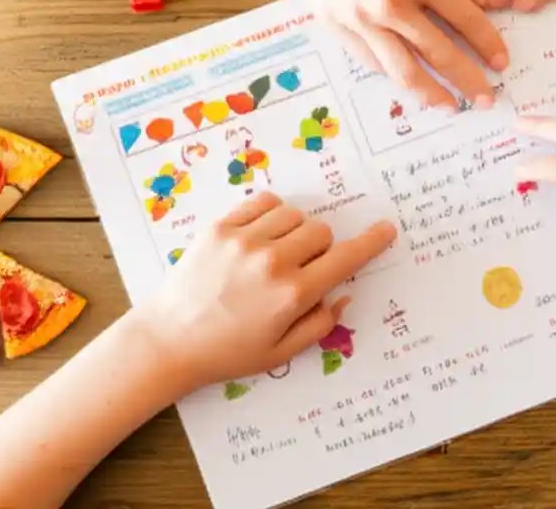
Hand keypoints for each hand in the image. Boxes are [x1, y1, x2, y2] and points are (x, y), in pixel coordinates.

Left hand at [136, 193, 394, 388]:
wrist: (169, 340)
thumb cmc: (227, 352)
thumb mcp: (280, 352)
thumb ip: (319, 324)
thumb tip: (342, 295)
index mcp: (293, 295)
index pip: (345, 259)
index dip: (370, 242)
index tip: (385, 229)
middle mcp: (273, 262)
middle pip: (321, 232)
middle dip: (320, 248)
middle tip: (301, 269)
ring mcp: (245, 241)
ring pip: (294, 215)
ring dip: (295, 231)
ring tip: (276, 254)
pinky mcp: (220, 228)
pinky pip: (262, 203)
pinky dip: (271, 214)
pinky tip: (261, 235)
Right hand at [273, 0, 507, 109]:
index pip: (466, 20)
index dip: (488, 44)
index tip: (501, 62)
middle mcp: (390, 3)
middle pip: (440, 54)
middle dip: (468, 80)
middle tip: (486, 99)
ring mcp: (360, 19)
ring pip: (403, 70)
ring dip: (430, 93)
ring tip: (449, 105)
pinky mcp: (335, 24)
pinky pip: (370, 61)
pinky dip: (393, 74)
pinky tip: (409, 80)